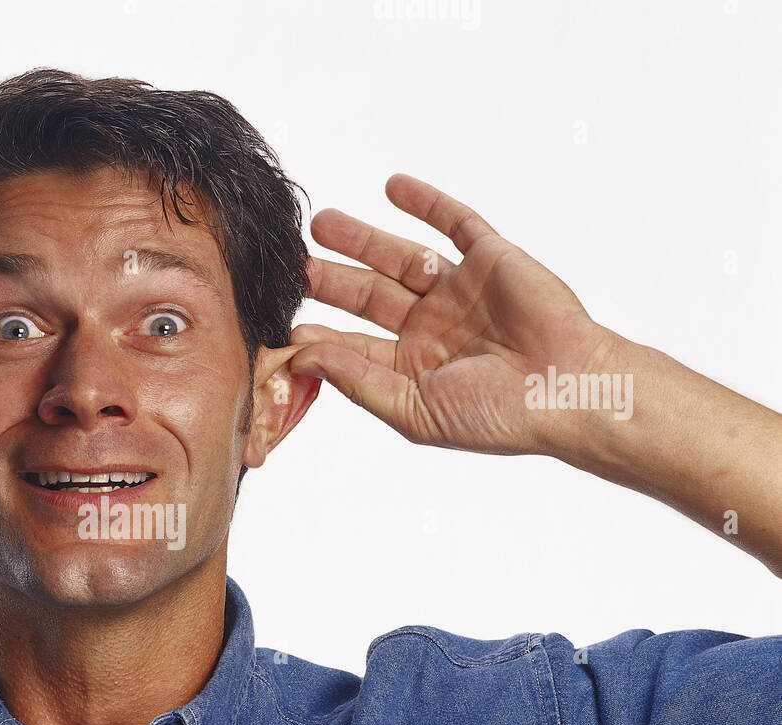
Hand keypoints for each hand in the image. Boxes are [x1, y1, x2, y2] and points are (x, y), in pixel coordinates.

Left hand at [289, 174, 620, 456]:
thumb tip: (305, 356)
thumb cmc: (498, 415)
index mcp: (414, 368)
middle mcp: (433, 328)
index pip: (353, 345)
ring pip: (400, 257)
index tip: (279, 324)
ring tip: (322, 223)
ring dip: (362, 239)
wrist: (568, 388)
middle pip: (369, 297)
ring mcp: (462, 291)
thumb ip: (359, 382)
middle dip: (331, 279)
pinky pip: (456, 222)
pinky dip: (426, 202)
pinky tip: (393, 187)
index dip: (318, 334)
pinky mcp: (491, 259)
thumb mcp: (414, 409)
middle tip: (292, 265)